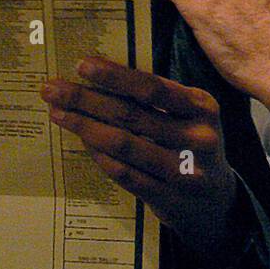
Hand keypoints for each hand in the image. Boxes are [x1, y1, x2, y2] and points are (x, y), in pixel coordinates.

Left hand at [40, 56, 241, 258]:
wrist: (217, 202)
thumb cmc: (193, 145)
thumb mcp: (190, 116)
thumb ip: (157, 99)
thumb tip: (100, 78)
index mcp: (203, 107)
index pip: (152, 88)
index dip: (115, 76)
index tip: (82, 65)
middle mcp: (197, 138)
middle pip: (131, 114)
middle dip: (86, 99)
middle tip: (52, 89)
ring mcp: (184, 171)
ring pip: (123, 145)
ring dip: (85, 126)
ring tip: (58, 113)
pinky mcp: (168, 198)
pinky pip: (124, 173)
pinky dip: (99, 155)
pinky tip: (81, 140)